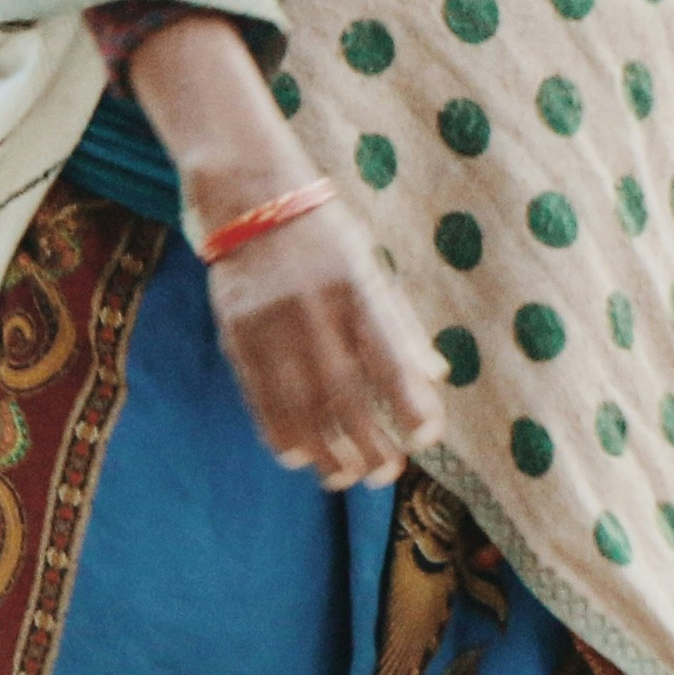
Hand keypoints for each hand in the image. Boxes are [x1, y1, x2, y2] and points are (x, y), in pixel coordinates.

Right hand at [198, 190, 443, 485]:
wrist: (250, 198)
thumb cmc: (324, 236)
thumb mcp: (370, 265)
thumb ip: (400, 322)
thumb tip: (436, 376)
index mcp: (357, 288)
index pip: (390, 360)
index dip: (411, 405)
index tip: (427, 437)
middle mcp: (314, 310)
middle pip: (346, 395)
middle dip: (369, 444)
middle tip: (387, 474)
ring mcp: (271, 325)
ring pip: (301, 407)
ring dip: (325, 451)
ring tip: (345, 477)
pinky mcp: (237, 334)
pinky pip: (260, 397)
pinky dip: (279, 432)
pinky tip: (298, 456)